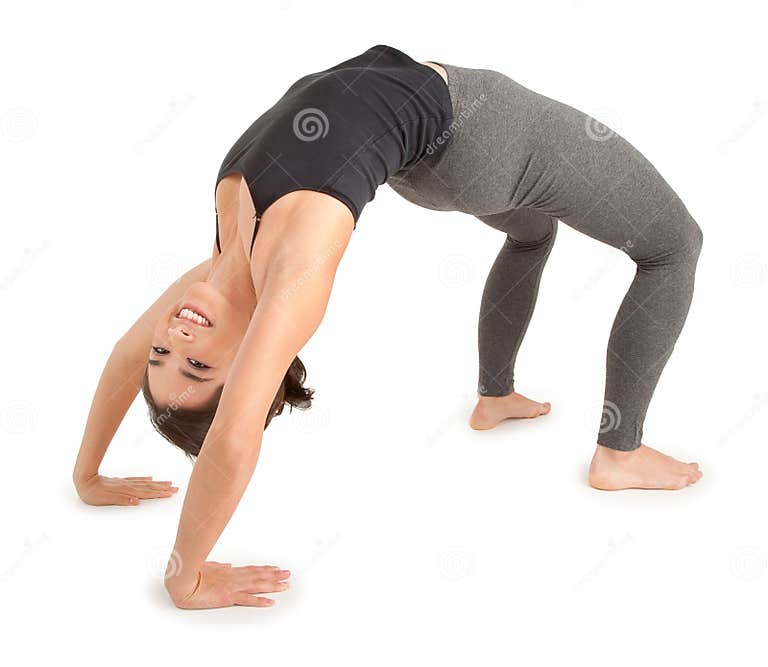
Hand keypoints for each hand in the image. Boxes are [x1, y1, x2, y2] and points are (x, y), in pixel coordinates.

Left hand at [75, 475, 177, 505]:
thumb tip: (136, 501)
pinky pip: (136, 479)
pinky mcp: (120, 481)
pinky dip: (145, 479)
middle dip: (163, 488)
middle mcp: (128, 486)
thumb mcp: (106, 500)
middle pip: (149, 487)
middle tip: (176, 488)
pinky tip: (150, 478)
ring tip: (168, 483)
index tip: (171, 493)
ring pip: (145, 483)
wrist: (84, 481)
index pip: (147, 493)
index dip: (159, 493)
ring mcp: (125, 483)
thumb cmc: (93, 494)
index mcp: (126, 492)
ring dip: (157, 483)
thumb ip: (122, 500)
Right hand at [166, 561, 290, 608]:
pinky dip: (260, 600)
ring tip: (286, 585)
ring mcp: (233, 586)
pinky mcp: (228, 597)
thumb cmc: (192, 572)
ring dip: (273, 585)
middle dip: (275, 576)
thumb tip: (228, 565)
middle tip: (288, 574)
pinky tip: (271, 602)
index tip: (276, 568)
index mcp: (230, 572)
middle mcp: (235, 577)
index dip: (265, 569)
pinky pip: (247, 599)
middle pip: (259, 576)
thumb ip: (220, 566)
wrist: (183, 580)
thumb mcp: (209, 567)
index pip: (252, 569)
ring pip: (258, 585)